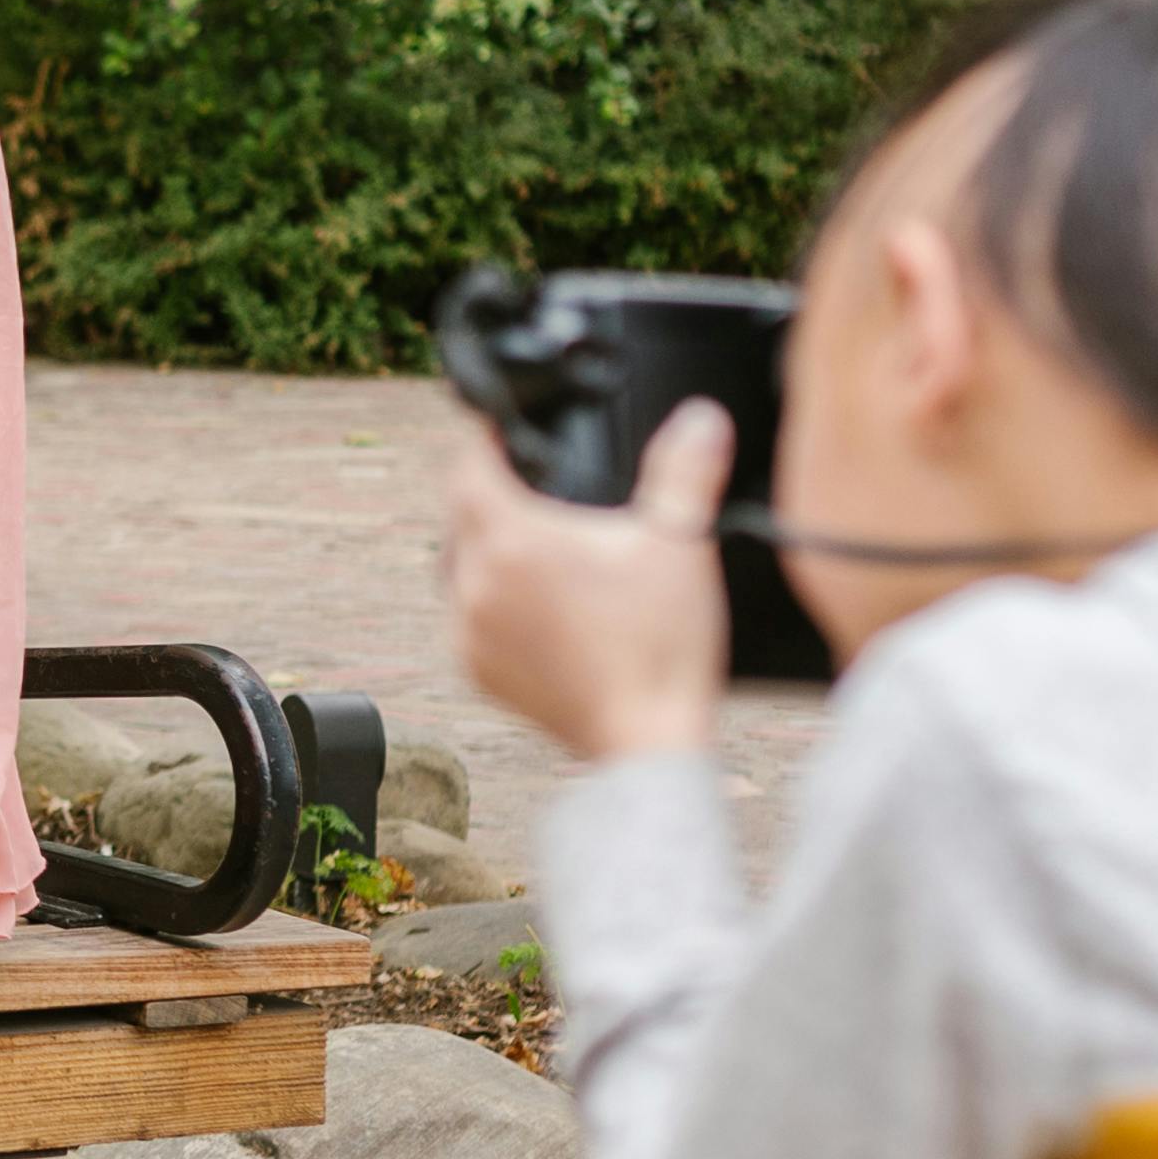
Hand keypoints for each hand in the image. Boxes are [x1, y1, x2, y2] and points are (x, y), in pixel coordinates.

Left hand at [437, 402, 730, 761]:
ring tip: (530, 541)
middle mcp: (475, 585)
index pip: (466, 466)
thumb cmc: (661, 645)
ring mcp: (469, 634)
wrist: (648, 740)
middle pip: (457, 516)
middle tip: (526, 481)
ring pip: (456, 569)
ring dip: (484, 548)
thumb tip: (700, 418)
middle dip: (485, 492)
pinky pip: (466, 619)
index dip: (484, 440)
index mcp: (512, 540)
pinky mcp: (477, 673)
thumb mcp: (679, 542)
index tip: (504, 431)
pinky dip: (489, 602)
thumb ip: (686, 469)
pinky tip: (532, 601)